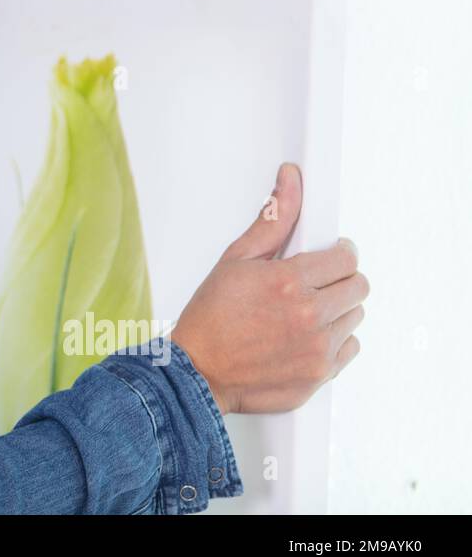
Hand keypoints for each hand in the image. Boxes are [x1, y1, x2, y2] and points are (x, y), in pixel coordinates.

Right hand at [170, 163, 367, 415]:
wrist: (198, 373)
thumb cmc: (210, 318)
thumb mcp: (236, 260)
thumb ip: (273, 220)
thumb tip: (291, 182)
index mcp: (289, 281)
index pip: (346, 256)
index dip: (337, 252)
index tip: (327, 256)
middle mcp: (309, 315)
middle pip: (358, 286)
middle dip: (338, 280)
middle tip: (311, 285)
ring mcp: (318, 348)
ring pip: (354, 316)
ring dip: (335, 311)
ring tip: (301, 313)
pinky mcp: (321, 374)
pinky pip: (349, 347)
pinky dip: (333, 341)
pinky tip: (303, 337)